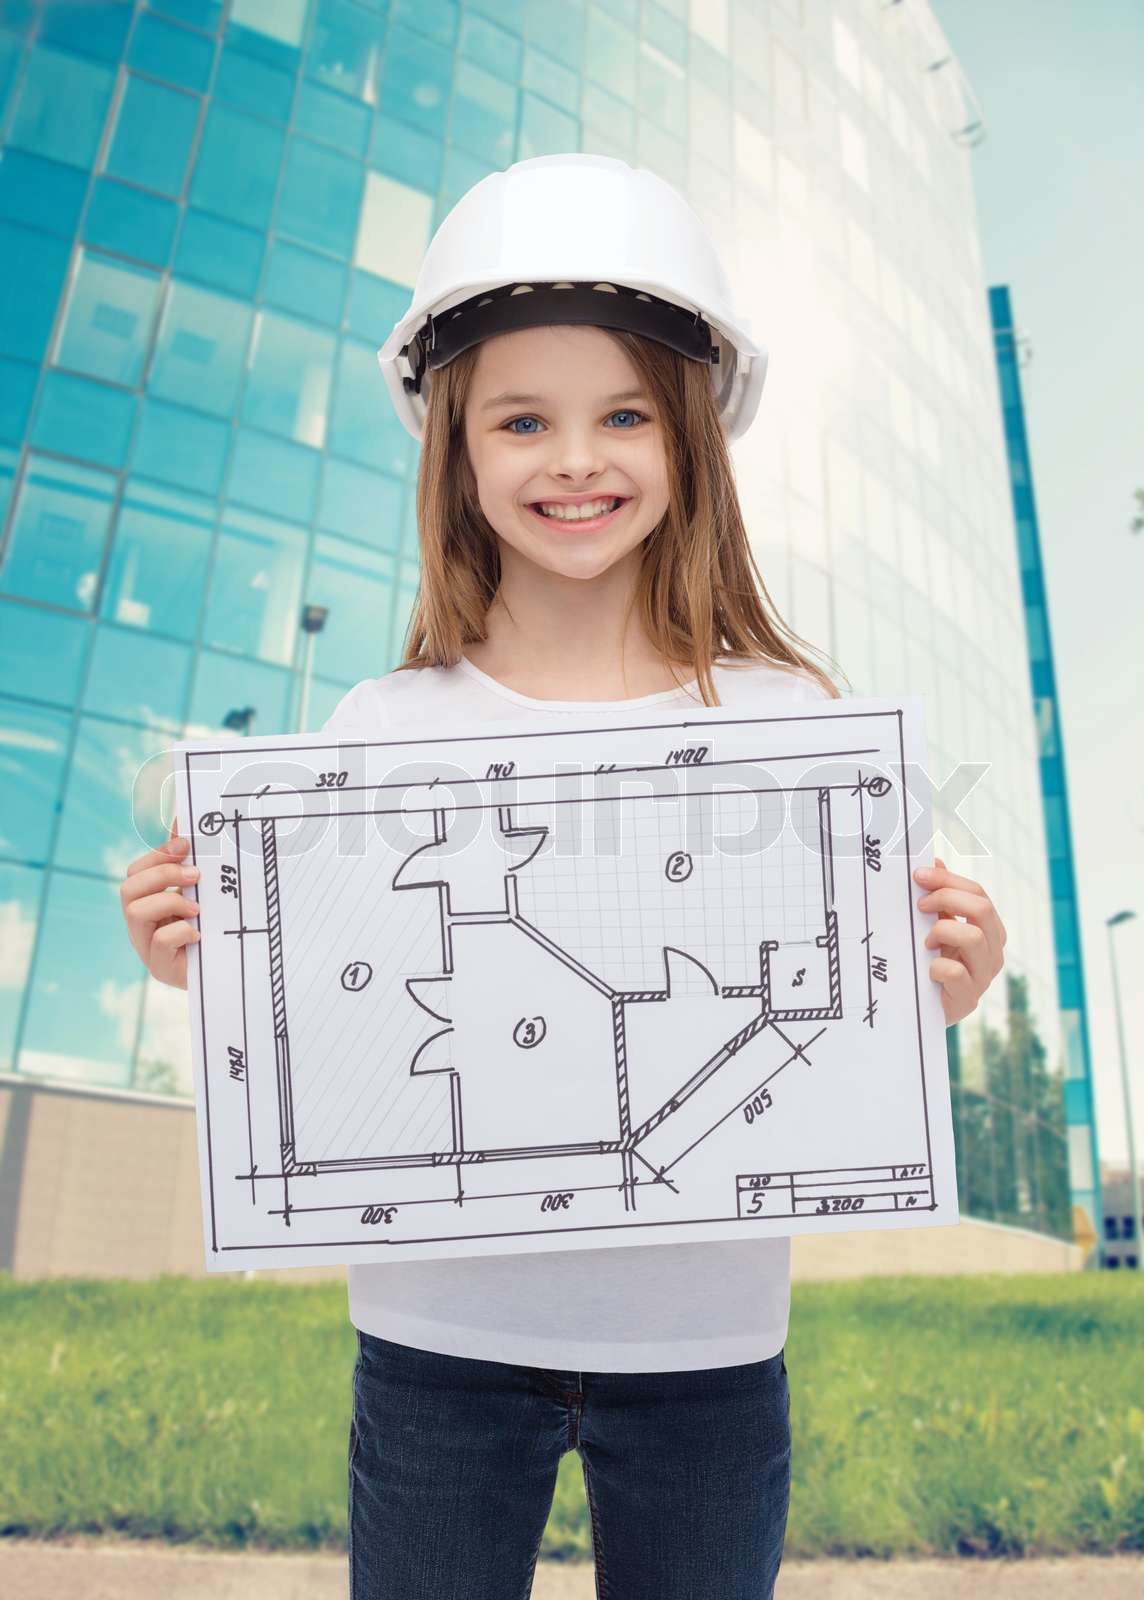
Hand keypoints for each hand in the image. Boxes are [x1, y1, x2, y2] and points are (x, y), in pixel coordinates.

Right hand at [120, 819, 200, 990]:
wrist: (228, 969)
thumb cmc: (211, 927)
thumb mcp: (201, 892)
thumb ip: (188, 861)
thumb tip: (182, 821)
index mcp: (148, 902)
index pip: (136, 871)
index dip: (157, 855)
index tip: (186, 846)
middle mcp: (141, 923)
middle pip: (128, 889)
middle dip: (162, 875)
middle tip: (195, 876)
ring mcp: (146, 946)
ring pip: (135, 912)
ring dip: (169, 902)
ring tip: (197, 909)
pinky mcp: (160, 967)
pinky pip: (159, 943)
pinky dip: (180, 932)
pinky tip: (199, 934)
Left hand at [914, 857, 1005, 1026]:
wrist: (919, 1011)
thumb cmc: (928, 964)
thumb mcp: (933, 929)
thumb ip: (938, 899)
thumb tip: (933, 861)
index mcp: (989, 930)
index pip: (978, 894)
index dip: (948, 880)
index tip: (918, 876)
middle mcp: (993, 952)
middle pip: (982, 909)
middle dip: (946, 899)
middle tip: (919, 906)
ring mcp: (983, 977)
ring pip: (974, 937)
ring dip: (942, 932)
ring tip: (925, 943)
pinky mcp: (967, 999)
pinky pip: (956, 972)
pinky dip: (937, 966)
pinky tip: (927, 970)